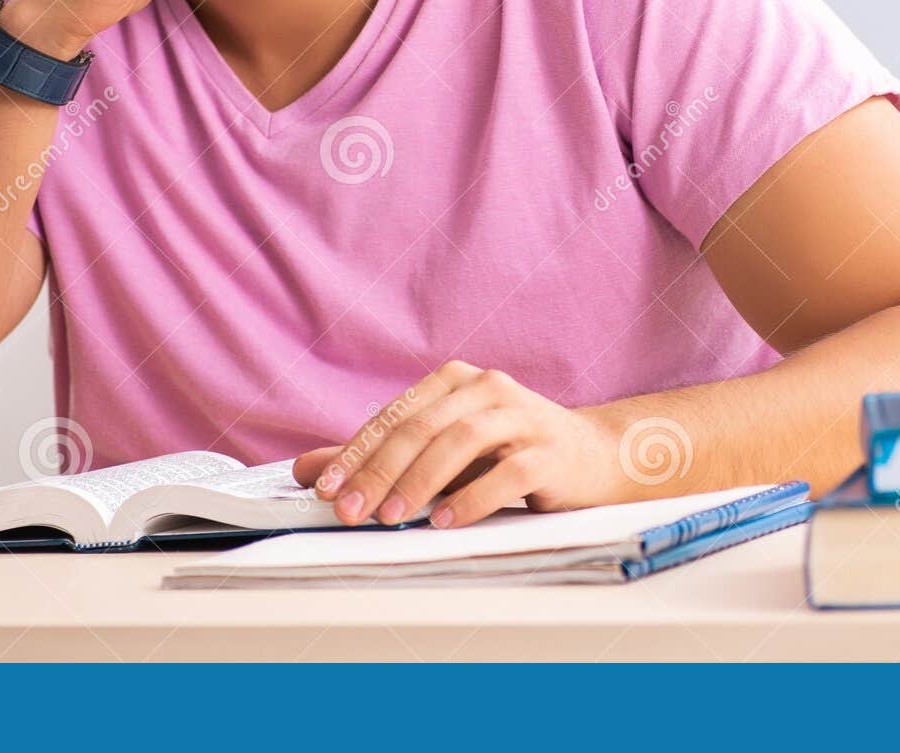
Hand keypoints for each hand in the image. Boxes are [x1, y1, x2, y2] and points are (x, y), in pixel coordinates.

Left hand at [289, 360, 630, 528]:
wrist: (591, 456)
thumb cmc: (508, 451)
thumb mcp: (441, 451)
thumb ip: (379, 457)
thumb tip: (308, 470)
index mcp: (456, 380)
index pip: (396, 414)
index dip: (357, 452)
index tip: (326, 489)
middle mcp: (487, 387)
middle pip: (423, 426)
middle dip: (380, 470)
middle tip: (351, 510)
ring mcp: (522, 415)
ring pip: (461, 440)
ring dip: (420, 481)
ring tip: (391, 516)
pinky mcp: (550, 450)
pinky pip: (507, 471)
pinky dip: (471, 497)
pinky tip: (444, 520)